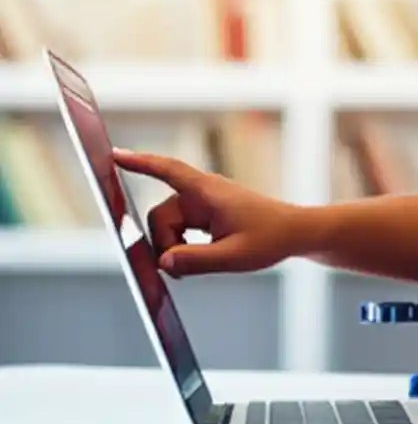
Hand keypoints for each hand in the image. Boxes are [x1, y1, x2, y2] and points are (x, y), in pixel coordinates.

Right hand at [113, 149, 306, 275]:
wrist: (296, 233)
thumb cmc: (272, 238)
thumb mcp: (234, 256)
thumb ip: (196, 260)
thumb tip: (163, 262)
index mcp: (208, 192)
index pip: (168, 171)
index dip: (139, 163)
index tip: (114, 155)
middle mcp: (203, 193)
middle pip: (160, 216)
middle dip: (164, 243)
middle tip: (180, 269)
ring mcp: (204, 203)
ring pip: (168, 226)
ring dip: (174, 247)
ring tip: (196, 265)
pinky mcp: (207, 214)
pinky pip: (180, 229)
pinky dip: (182, 246)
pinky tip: (195, 260)